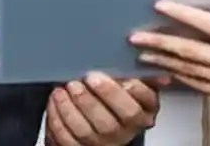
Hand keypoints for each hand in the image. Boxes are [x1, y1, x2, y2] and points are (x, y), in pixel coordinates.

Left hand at [44, 72, 164, 144]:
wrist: (106, 120)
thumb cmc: (121, 97)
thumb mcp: (137, 85)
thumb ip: (140, 76)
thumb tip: (153, 71)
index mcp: (141, 116)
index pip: (133, 110)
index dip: (118, 94)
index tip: (104, 75)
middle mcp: (123, 133)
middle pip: (107, 123)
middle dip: (90, 100)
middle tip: (80, 80)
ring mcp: (102, 143)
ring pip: (84, 131)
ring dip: (69, 108)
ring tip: (63, 89)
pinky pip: (66, 138)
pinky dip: (57, 118)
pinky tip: (55, 101)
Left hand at [129, 0, 209, 111]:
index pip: (206, 24)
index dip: (180, 14)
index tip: (160, 6)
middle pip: (190, 51)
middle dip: (159, 43)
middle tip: (137, 37)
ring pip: (191, 71)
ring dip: (164, 62)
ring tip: (143, 54)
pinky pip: (202, 87)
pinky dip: (181, 79)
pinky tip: (166, 72)